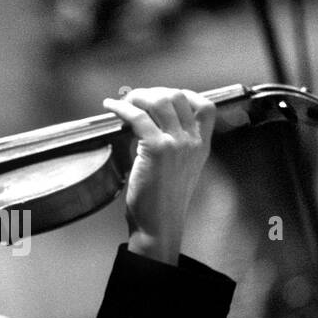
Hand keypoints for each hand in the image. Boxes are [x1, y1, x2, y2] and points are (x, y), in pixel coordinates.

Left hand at [103, 87, 215, 264]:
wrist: (159, 225)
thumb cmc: (162, 201)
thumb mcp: (179, 169)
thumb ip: (173, 146)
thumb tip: (148, 122)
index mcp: (202, 146)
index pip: (205, 106)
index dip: (182, 94)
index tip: (161, 96)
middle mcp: (193, 142)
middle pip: (177, 97)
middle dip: (153, 92)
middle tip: (135, 99)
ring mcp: (177, 144)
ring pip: (159, 101)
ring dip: (137, 96)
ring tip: (123, 102)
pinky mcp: (157, 149)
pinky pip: (137, 117)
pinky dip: (122, 108)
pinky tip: (111, 108)